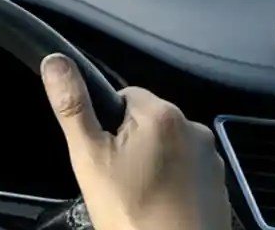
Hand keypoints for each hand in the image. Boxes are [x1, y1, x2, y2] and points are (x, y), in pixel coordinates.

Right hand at [40, 54, 230, 229]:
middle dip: (130, 146)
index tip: (105, 157)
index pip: (125, 96)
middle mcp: (195, 129)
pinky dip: (172, 185)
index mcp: (162, 114)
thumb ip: (73, 107)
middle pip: (147, 123)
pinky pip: (185, 173)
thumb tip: (55, 60)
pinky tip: (159, 208)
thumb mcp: (90, 158)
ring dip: (152, 165)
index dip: (108, 125)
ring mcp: (211, 160)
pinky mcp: (219, 186)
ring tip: (138, 199)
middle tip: (117, 182)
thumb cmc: (131, 213)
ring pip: (167, 149)